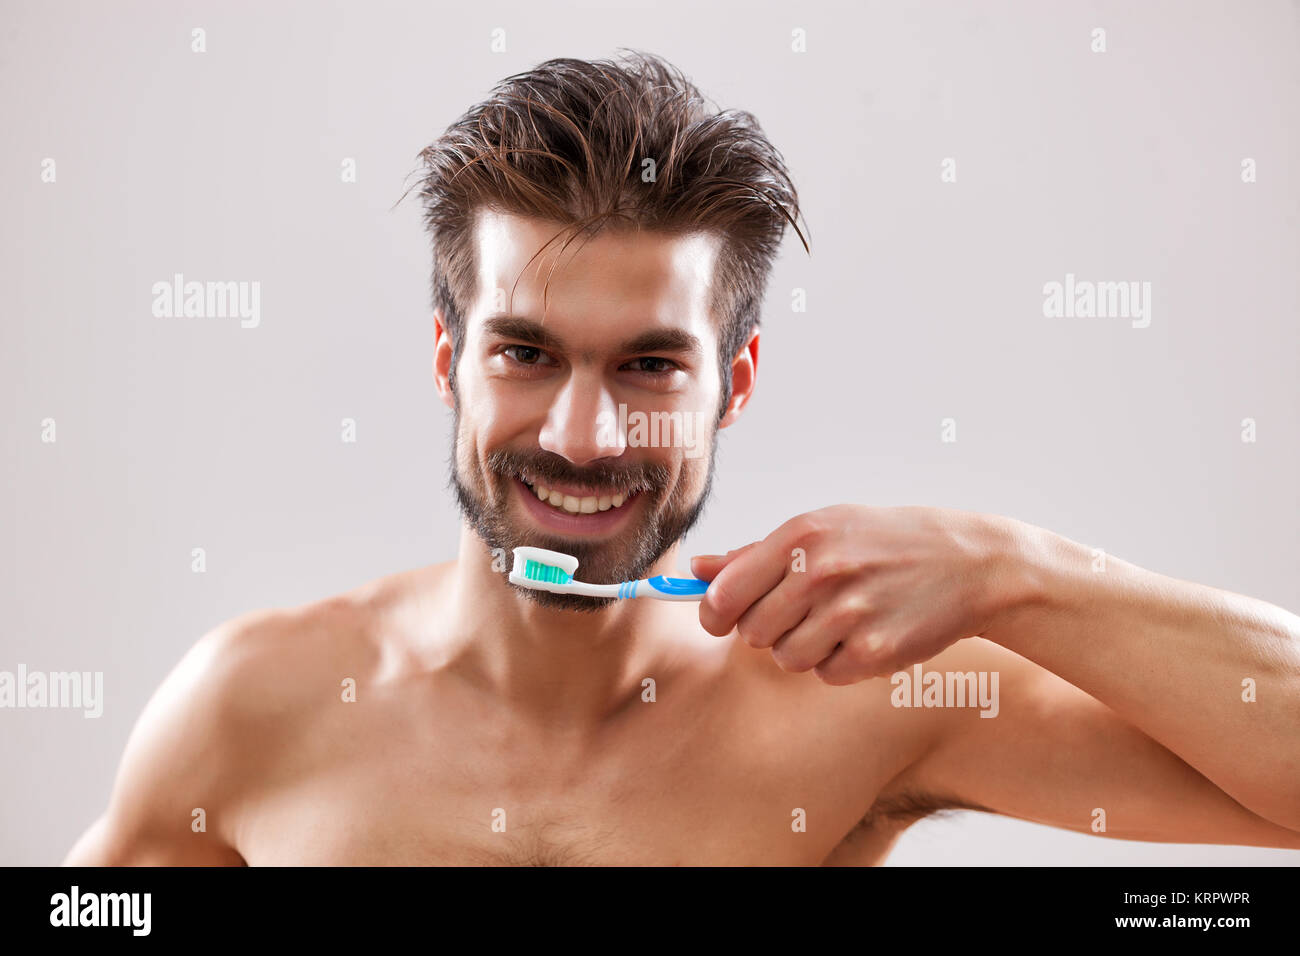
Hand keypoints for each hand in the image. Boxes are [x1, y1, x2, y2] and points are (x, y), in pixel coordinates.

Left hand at [689, 504, 1025, 684]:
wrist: (971, 564)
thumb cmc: (890, 544)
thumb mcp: (825, 529)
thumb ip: (756, 554)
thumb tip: (697, 569)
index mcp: (801, 535)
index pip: (724, 593)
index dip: (714, 613)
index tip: (721, 617)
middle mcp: (820, 572)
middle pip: (753, 632)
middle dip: (770, 629)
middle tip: (804, 611)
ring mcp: (849, 612)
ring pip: (787, 658)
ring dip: (807, 647)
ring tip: (842, 619)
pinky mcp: (875, 650)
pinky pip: (827, 674)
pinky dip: (841, 663)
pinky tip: (867, 635)